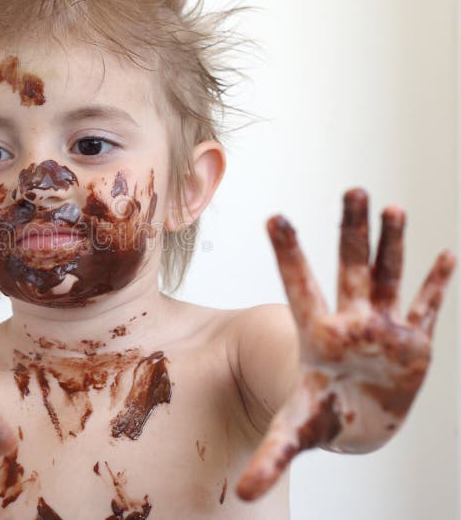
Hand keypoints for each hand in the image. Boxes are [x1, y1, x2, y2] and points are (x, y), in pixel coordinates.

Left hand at [236, 188, 454, 499]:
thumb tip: (237, 496)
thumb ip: (270, 456)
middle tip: (353, 189)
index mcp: (317, 335)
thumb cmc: (320, 416)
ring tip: (394, 208)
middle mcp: (351, 322)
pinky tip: (447, 256)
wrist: (352, 423)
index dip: (289, 254)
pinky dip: (437, 286)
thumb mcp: (296, 432)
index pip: (300, 286)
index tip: (275, 217)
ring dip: (393, 245)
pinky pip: (427, 309)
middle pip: (351, 268)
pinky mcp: (413, 344)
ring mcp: (383, 329)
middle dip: (352, 232)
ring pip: (389, 278)